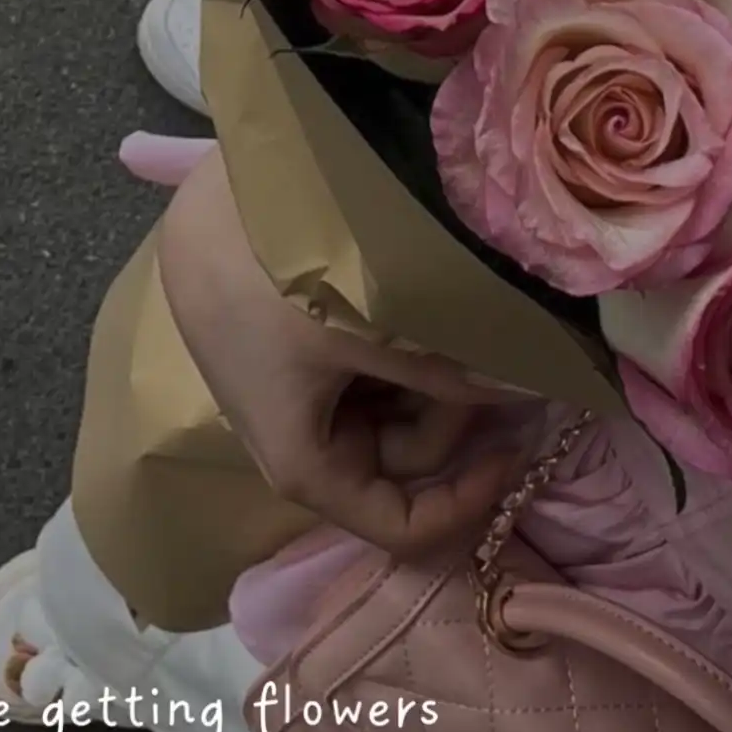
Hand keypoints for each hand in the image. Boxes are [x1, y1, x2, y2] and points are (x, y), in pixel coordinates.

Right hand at [158, 147, 518, 556]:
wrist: (207, 203)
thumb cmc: (276, 282)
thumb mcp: (373, 333)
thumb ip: (451, 375)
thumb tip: (525, 392)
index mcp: (307, 468)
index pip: (402, 527)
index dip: (465, 502)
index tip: (515, 447)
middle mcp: (302, 445)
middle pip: (403, 459)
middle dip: (449, 411)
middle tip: (477, 342)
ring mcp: (300, 397)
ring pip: (391, 410)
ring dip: (428, 373)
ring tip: (444, 309)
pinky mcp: (299, 353)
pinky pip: (370, 370)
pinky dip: (404, 347)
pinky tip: (416, 301)